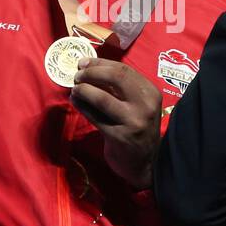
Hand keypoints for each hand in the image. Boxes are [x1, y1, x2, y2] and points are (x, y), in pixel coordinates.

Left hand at [70, 58, 162, 190]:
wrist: (146, 163)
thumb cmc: (138, 128)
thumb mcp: (138, 105)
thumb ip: (120, 89)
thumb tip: (90, 69)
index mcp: (150, 92)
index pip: (123, 70)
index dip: (100, 64)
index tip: (84, 63)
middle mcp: (145, 105)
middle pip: (116, 78)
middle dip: (91, 73)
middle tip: (77, 75)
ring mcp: (133, 121)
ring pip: (102, 98)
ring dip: (83, 90)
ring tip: (74, 89)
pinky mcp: (119, 136)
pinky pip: (95, 117)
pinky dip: (82, 107)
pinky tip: (75, 102)